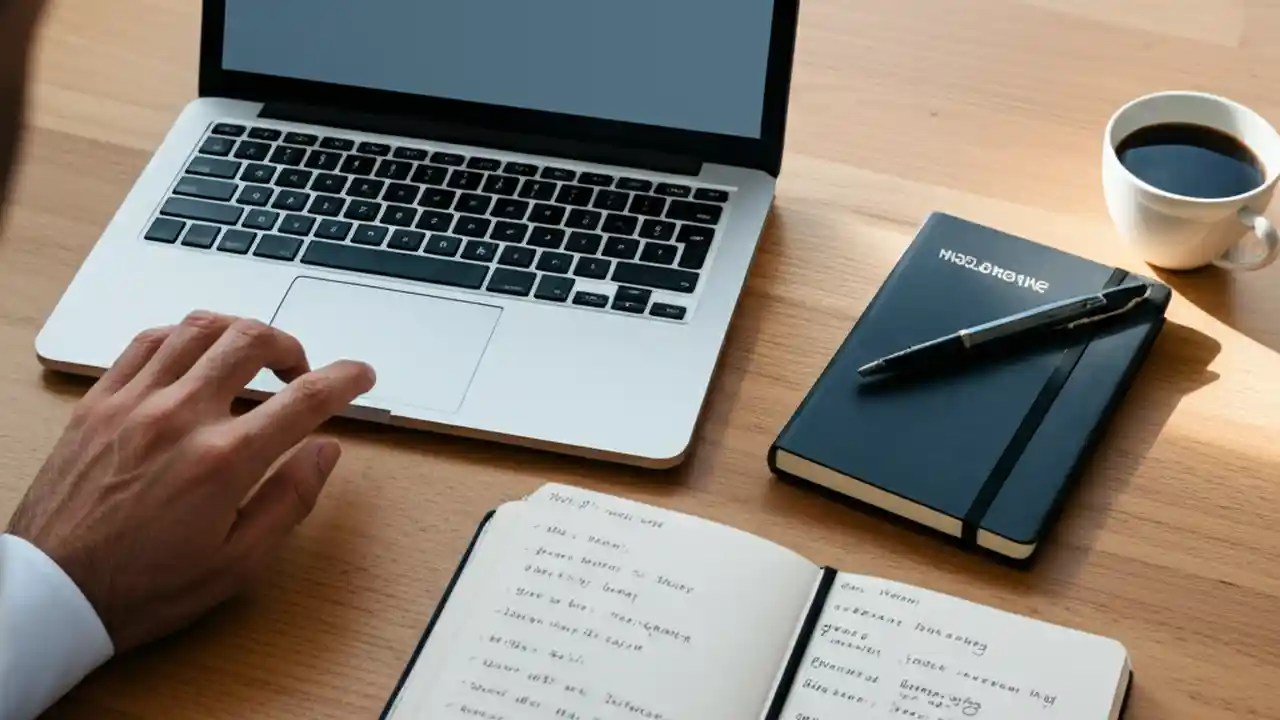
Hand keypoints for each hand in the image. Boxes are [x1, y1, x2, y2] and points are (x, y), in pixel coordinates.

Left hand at [6, 311, 375, 651]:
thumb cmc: (144, 587)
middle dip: (290, 346)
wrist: (53, 592)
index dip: (345, 378)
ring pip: (200, 327)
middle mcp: (180, 418)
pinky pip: (148, 341)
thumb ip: (290, 500)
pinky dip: (183, 337)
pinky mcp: (99, 401)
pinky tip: (194, 357)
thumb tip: (325, 451)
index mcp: (224, 461)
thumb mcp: (238, 563)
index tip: (360, 374)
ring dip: (239, 332)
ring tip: (250, 358)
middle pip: (251, 340)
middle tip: (298, 371)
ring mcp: (134, 403)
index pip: (305, 398)